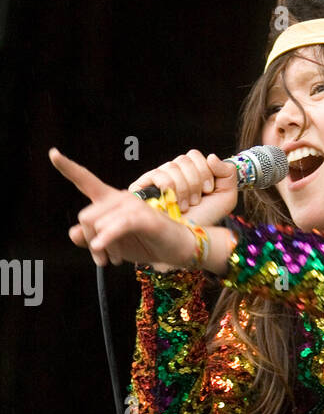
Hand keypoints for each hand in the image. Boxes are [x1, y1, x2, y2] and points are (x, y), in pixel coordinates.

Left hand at [49, 148, 230, 269]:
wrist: (179, 249)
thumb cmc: (146, 243)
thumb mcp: (114, 245)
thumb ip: (92, 239)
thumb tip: (73, 233)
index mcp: (111, 200)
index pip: (86, 180)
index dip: (68, 167)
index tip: (53, 153)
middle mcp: (120, 198)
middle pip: (86, 215)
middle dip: (89, 240)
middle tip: (102, 259)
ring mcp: (133, 206)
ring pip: (98, 223)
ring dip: (101, 247)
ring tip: (113, 260)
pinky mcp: (144, 218)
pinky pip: (117, 226)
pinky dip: (106, 239)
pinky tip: (102, 250)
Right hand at [127, 149, 237, 228]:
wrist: (185, 241)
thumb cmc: (204, 221)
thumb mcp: (226, 197)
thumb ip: (228, 173)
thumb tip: (212, 157)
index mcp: (190, 172)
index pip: (195, 156)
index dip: (205, 171)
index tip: (208, 191)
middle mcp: (173, 172)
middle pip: (185, 159)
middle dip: (196, 182)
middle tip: (196, 201)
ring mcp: (157, 178)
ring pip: (173, 166)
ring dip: (185, 190)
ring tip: (185, 206)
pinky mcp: (143, 186)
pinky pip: (160, 175)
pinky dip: (172, 190)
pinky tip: (174, 205)